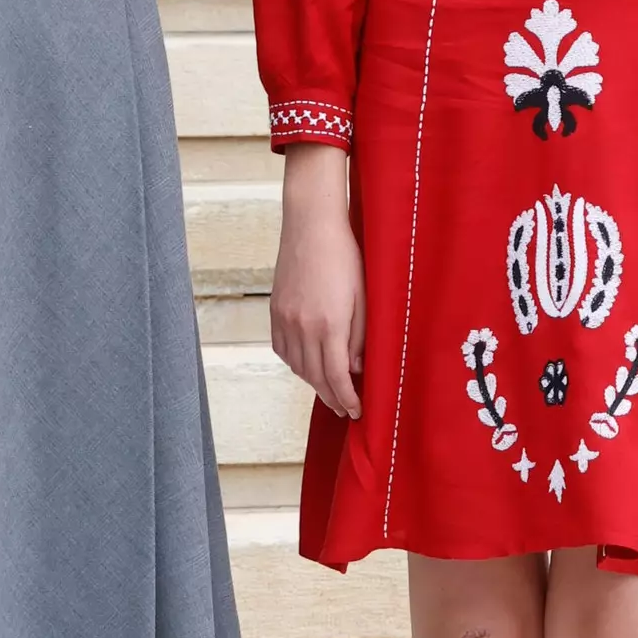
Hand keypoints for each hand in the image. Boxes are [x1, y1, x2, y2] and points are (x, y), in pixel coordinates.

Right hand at [271, 145, 364, 418]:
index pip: (336, 376)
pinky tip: (306, 365)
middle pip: (314, 377)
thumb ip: (360, 337)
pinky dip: (295, 363)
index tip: (356, 412)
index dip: (347, 398)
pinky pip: (281, 349)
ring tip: (328, 390)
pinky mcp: (275, 310)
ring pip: (296, 366)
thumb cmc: (345, 257)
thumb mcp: (363, 297)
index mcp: (329, 324)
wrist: (311, 226)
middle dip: (331, 397)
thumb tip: (355, 368)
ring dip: (313, 382)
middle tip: (344, 409)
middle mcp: (302, 327)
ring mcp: (284, 319)